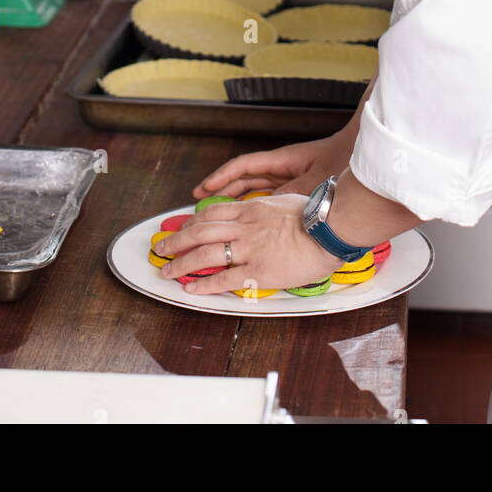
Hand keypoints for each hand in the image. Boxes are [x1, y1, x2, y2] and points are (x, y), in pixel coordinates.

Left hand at [156, 195, 339, 295]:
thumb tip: (267, 211)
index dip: (192, 221)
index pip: (212, 213)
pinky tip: (191, 289)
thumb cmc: (316, 216)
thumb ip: (270, 208)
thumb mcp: (286, 202)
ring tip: (167, 271)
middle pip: (200, 231)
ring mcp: (249, 249)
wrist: (330, 228)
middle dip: (176, 240)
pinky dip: (204, 285)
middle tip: (161, 249)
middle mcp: (245, 227)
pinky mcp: (258, 271)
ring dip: (182, 263)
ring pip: (205, 254)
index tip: (182, 227)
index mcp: (252, 209)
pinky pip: (225, 279)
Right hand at [191, 134, 351, 201]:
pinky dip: (255, 207)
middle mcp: (280, 168)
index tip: (204, 189)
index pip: (243, 166)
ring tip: (216, 216)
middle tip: (200, 204)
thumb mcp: (315, 181)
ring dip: (235, 199)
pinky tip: (248, 222)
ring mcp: (287, 178)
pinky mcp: (297, 189)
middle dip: (221, 189)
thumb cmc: (341, 160)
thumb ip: (290, 194)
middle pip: (243, 178)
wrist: (361, 157)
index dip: (221, 177)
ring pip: (253, 188)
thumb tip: (264, 209)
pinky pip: (269, 198)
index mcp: (281, 160)